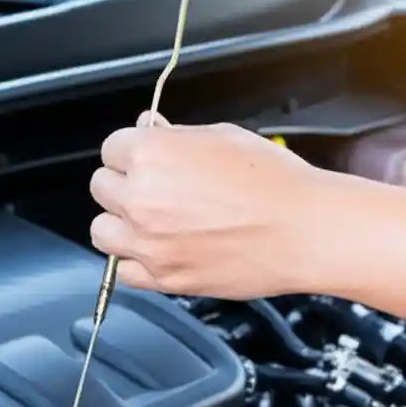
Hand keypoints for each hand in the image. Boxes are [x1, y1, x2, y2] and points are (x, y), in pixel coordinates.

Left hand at [89, 112, 330, 299]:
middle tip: (153, 188)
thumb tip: (147, 128)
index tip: (144, 159)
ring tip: (151, 221)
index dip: (131, 152)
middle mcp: (140, 198)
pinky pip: (124, 271)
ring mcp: (148, 242)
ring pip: (102, 231)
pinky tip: (160, 249)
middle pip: (101, 188)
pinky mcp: (164, 278)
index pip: (111, 148)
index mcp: (150, 155)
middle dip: (123, 184)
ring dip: (121, 223)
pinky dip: (135, 261)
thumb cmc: (274, 181)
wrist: (304, 230)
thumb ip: (175, 136)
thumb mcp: (222, 136)